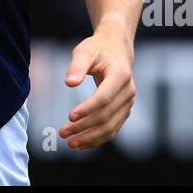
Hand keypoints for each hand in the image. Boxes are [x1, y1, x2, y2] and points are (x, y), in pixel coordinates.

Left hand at [59, 19, 135, 149]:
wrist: (116, 49)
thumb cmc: (97, 49)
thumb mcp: (85, 51)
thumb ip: (77, 66)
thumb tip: (69, 83)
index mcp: (120, 75)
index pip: (104, 98)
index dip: (87, 109)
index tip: (70, 116)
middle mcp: (128, 91)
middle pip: (106, 115)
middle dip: (84, 127)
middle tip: (63, 133)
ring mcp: (128, 103)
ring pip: (110, 126)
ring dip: (90, 137)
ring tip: (70, 143)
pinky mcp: (124, 111)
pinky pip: (112, 129)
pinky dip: (98, 138)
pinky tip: (82, 144)